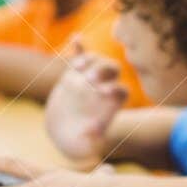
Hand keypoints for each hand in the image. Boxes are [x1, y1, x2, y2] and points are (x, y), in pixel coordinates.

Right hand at [44, 40, 128, 163]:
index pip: (121, 91)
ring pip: (95, 60)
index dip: (115, 89)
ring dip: (89, 60)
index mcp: (111, 105)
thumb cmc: (77, 144)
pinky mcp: (74, 74)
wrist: (64, 133)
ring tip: (76, 69)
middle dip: (103, 71)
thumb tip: (95, 132)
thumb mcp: (83, 149)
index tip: (102, 94)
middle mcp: (104, 87)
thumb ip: (90, 144)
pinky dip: (79, 47)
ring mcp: (89, 78)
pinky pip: (80, 56)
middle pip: (112, 69)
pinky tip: (76, 38)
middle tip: (89, 81)